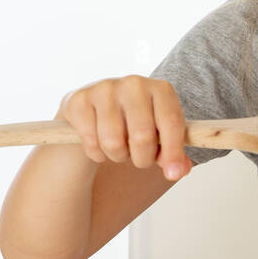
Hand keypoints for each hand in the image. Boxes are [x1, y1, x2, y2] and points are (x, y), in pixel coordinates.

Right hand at [57, 75, 193, 180]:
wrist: (94, 109)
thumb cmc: (134, 124)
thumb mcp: (158, 135)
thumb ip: (172, 154)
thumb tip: (177, 171)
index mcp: (161, 89)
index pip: (171, 122)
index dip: (173, 152)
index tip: (172, 174)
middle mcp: (134, 84)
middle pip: (142, 136)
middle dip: (142, 159)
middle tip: (140, 159)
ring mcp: (105, 89)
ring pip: (114, 142)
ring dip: (118, 156)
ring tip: (119, 149)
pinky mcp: (80, 100)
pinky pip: (91, 142)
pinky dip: (97, 154)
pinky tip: (99, 144)